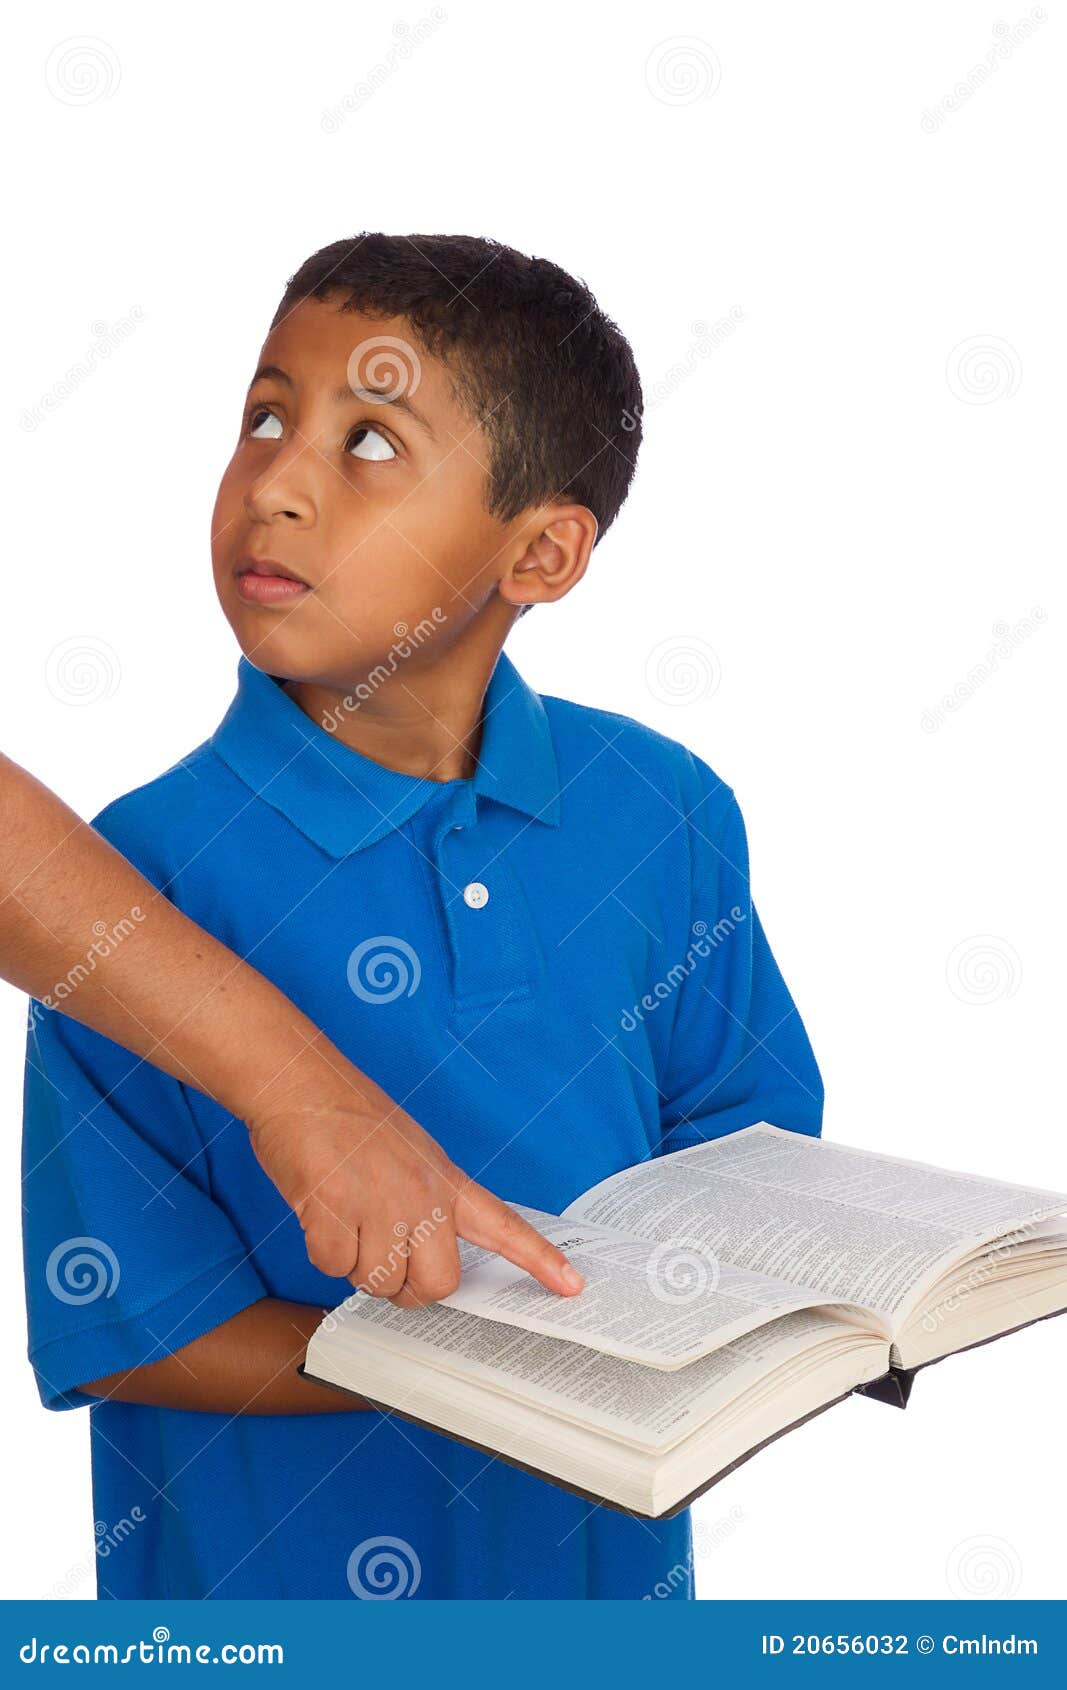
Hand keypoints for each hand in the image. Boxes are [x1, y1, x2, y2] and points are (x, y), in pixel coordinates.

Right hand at [244, 1051, 584, 1307]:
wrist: (300, 1081)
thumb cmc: (350, 1117)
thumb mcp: (412, 1152)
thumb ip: (427, 1202)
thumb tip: (419, 1260)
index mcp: (445, 1179)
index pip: (503, 1225)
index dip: (540, 1259)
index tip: (573, 1286)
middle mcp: (422, 1193)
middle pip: (437, 1283)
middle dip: (405, 1288)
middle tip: (382, 1261)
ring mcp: (381, 1201)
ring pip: (378, 1281)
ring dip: (355, 1264)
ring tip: (344, 1216)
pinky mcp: (336, 1207)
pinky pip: (333, 1265)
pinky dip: (321, 1249)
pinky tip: (320, 1210)